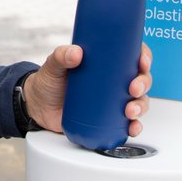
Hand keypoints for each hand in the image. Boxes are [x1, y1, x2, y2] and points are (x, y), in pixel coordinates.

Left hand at [23, 43, 151, 134]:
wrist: (37, 107)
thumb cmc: (48, 82)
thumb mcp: (53, 65)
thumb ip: (61, 56)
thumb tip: (76, 53)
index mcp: (105, 62)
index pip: (132, 55)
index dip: (144, 56)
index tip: (142, 61)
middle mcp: (113, 80)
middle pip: (140, 79)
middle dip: (143, 83)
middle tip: (133, 88)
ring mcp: (112, 100)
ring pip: (138, 101)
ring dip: (140, 106)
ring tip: (129, 111)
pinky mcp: (108, 119)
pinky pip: (128, 123)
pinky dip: (134, 126)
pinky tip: (132, 127)